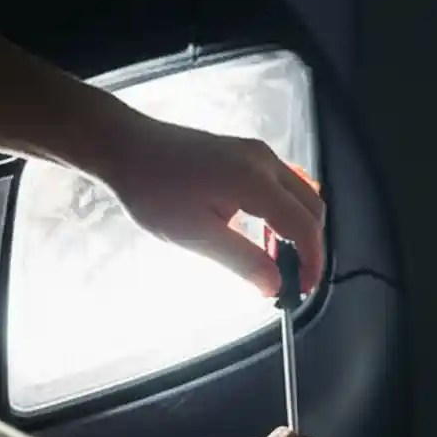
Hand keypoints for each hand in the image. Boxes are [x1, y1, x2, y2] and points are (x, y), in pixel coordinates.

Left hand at [96, 116, 325, 296]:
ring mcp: (258, 153)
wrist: (125, 147)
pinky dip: (284, 213)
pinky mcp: (247, 153)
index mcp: (256, 181)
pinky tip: (262, 234)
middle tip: (293, 278)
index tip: (302, 289)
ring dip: (297, 229)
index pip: (304, 225)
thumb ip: (242, 261)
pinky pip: (282, 185)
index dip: (311, 260)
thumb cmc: (154, 192)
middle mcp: (266, 162)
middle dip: (310, 246)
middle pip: (311, 207)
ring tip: (277, 260)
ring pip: (299, 195)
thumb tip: (276, 286)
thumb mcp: (196, 235)